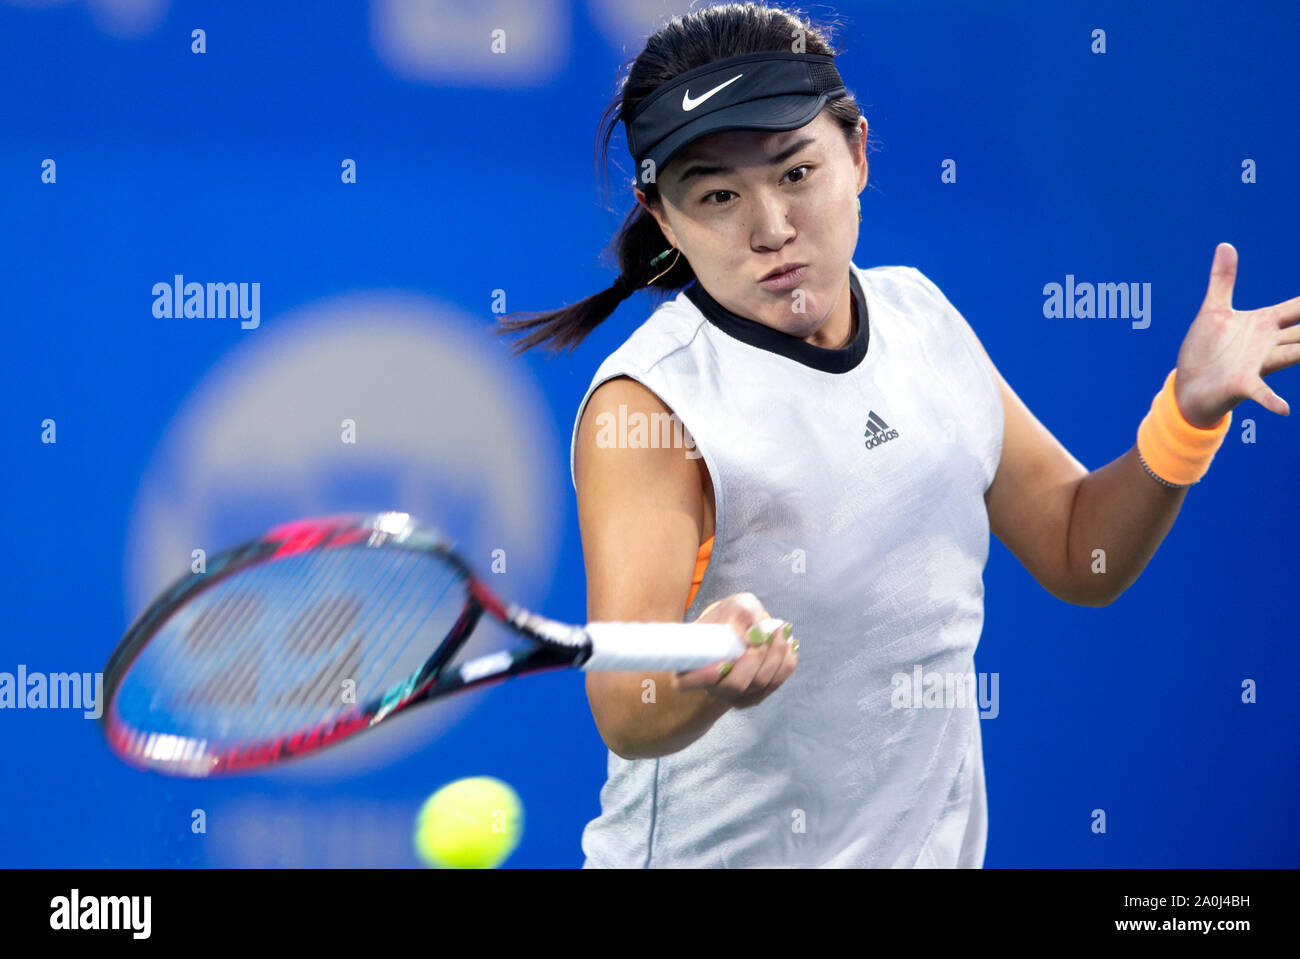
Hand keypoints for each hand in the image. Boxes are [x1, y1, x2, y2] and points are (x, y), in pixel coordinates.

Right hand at [675, 592, 797, 708]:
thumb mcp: (733, 605)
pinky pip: (775, 684)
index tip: (722, 662)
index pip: (686, 682)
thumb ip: (740, 613)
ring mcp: (733, 696)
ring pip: (759, 684)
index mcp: (689, 667)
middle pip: (736, 684)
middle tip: (766, 632)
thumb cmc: (730, 616)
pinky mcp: (754, 696)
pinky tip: (787, 644)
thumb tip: (750, 634)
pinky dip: (785, 663)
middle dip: (756, 657)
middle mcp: (710, 687)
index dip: (702, 677)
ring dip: (775, 656)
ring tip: (781, 631)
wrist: (740, 627)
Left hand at [1173, 243, 1299, 426]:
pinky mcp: (1241, 384)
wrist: (1188, 386)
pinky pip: (1260, 392)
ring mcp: (1257, 365)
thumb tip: (1225, 244)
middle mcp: (1268, 344)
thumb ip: (1223, 280)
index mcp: (1265, 323)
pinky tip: (1284, 409)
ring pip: (1294, 355)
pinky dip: (1272, 401)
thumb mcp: (1214, 310)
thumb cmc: (1205, 350)